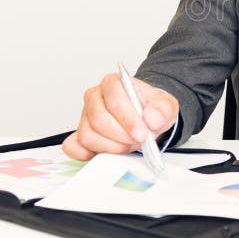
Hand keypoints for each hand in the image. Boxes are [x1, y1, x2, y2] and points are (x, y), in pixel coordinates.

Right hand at [62, 73, 178, 160]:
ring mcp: (84, 116)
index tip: (142, 133)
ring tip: (129, 144)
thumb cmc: (150, 109)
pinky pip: (73, 146)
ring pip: (88, 135)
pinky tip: (105, 153)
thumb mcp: (165, 105)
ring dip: (112, 146)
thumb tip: (151, 119)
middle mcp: (95, 97)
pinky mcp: (79, 134)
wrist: (146, 118)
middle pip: (99, 120)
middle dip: (121, 136)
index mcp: (113, 83)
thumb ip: (161, 109)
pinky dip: (87, 154)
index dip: (128, 119)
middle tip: (138, 141)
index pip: (114, 98)